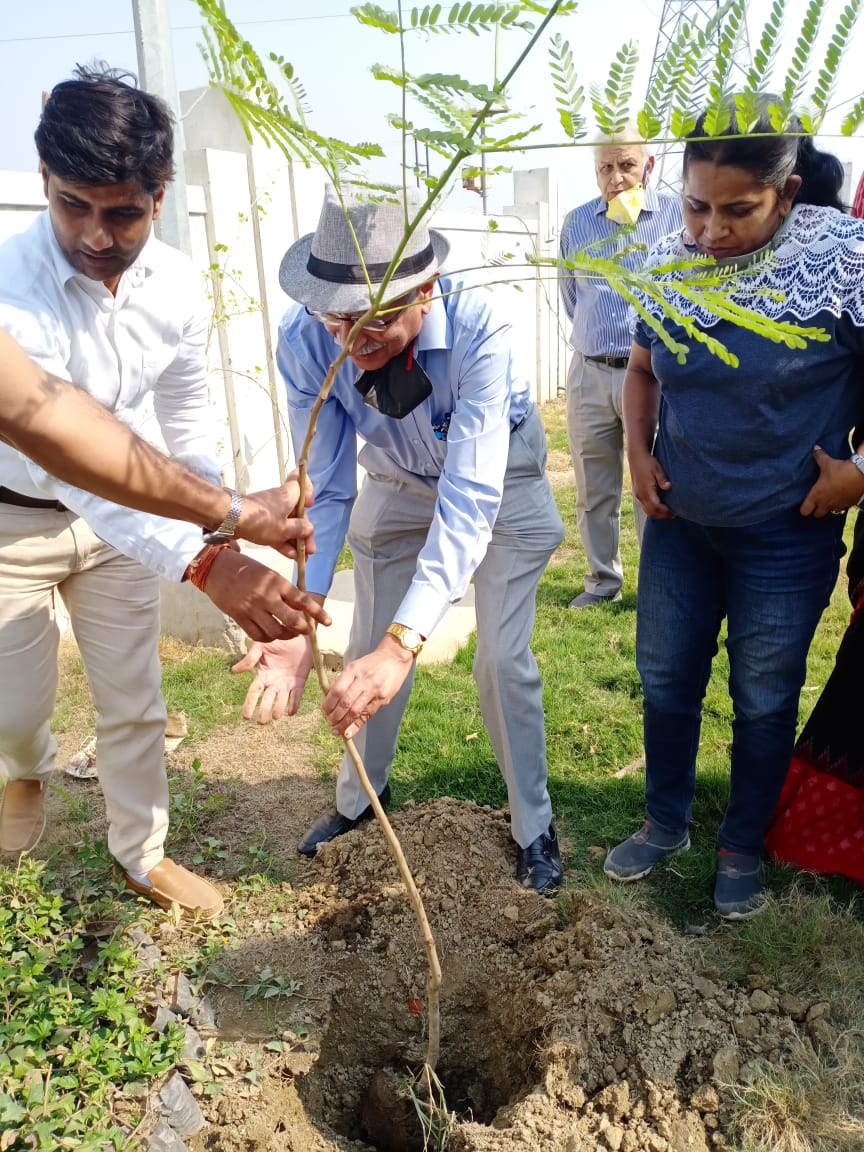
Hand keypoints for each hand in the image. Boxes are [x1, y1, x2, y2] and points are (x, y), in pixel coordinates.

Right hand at [202, 549, 329, 641]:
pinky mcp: (239, 617)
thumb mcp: (269, 574)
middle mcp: (266, 596)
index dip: (318, 613)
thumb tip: (301, 607)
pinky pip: (258, 635)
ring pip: (276, 632)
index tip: (328, 621)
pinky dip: (268, 637)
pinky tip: (272, 634)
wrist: (216, 567)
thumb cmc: (246, 568)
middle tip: (306, 630)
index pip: (302, 600)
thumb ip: (284, 590)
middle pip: (291, 621)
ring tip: (289, 633)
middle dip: (302, 629)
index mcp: (276, 582)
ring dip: (286, 635)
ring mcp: (252, 609)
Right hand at [231, 637, 313, 722]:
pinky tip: (291, 712)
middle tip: (261, 722)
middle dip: (263, 711)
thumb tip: (234, 671)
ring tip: (276, 716)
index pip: (253, 693)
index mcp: (262, 675)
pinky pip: (297, 695)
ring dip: (278, 709)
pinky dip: (294, 704)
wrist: (298, 632)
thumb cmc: (277, 638)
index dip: (249, 704)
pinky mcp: (300, 681)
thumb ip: (250, 658)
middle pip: (266, 700)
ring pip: (281, 700)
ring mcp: (286, 683)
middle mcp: (273, 683)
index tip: (245, 717)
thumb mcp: (261, 646)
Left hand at [236, 470, 315, 556]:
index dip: (308, 490)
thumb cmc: (261, 521)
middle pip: (297, 513)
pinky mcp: (260, 522)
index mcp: (288, 496)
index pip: (300, 480)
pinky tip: (291, 556)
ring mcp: (269, 512)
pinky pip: (276, 531)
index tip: (309, 505)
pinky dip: (283, 542)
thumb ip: (300, 529)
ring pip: (287, 524)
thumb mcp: (284, 529)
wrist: (230, 521)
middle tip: (310, 550)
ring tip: (302, 558)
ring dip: (295, 541)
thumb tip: (309, 529)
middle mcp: (280, 501)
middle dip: (305, 532)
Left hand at [323, 639, 413, 739]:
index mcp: (353, 670)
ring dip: (344, 724)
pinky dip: (356, 726)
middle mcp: (363, 680)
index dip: (328, 704)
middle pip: (345, 703)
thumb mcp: (355, 666)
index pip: (337, 690)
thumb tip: (331, 700)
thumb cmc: (372, 662)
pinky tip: (348, 733)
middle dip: (335, 717)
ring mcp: (374, 690)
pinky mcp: (383, 699)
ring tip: (336, 731)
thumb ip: (344, 681)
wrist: (395, 658)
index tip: (325, 711)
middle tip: (330, 723)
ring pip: (355, 711)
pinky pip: (367, 715)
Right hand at [629, 452, 674, 518]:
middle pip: (651, 512)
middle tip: (673, 515)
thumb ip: (662, 479)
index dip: (665, 512)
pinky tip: (660, 508)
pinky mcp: (638, 494)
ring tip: (668, 514)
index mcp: (646, 490)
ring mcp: (638, 495)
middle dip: (662, 516)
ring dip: (657, 514)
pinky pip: (645, 507)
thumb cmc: (648, 463)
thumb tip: (668, 487)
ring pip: (647, 511)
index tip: (675, 512)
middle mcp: (641, 495)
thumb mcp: (657, 469)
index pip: (656, 506)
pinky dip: (653, 510)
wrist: (636, 458)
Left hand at [800, 446, 863, 516]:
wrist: (861, 474)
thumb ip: (819, 456)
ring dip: (830, 508)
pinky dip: (841, 505)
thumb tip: (815, 448)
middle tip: (818, 502)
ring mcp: (839, 505)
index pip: (805, 511)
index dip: (805, 509)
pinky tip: (842, 497)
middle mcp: (826, 503)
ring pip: (831, 512)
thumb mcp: (827, 462)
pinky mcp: (849, 504)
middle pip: (817, 515)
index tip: (806, 504)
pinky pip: (843, 508)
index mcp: (817, 495)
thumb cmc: (841, 469)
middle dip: (817, 510)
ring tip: (830, 499)